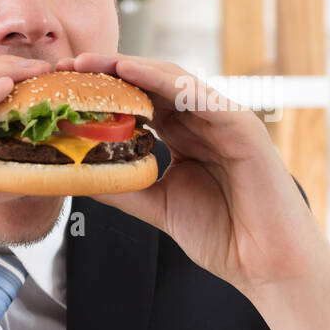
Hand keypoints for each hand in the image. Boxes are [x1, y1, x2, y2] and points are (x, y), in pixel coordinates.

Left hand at [55, 53, 328, 296]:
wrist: (267, 265)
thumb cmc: (225, 236)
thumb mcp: (158, 206)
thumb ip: (123, 186)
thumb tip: (76, 175)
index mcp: (187, 137)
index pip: (140, 102)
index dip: (103, 92)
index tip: (62, 89)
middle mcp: (204, 122)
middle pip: (151, 83)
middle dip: (108, 71)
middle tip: (65, 68)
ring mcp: (224, 120)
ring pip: (171, 80)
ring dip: (128, 67)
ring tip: (90, 64)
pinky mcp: (242, 126)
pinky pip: (197, 94)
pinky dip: (162, 80)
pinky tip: (131, 72)